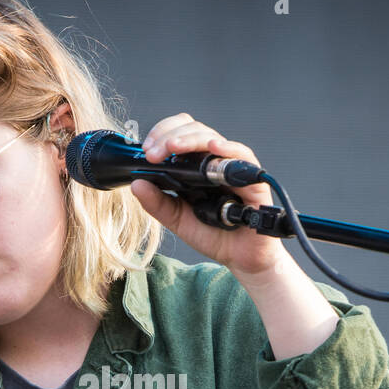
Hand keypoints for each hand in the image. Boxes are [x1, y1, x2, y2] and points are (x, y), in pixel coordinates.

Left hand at [130, 113, 289, 280]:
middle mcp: (214, 161)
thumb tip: (136, 183)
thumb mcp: (178, 220)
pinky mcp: (252, 178)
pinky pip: (241, 155)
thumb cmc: (215, 235)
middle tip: (153, 152)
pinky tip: (212, 146)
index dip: (162, 134)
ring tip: (172, 146)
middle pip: (193, 130)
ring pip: (211, 137)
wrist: (241, 258)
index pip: (179, 134)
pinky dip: (226, 148)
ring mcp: (232, 167)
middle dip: (169, 136)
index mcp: (195, 166)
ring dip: (189, 139)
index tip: (146, 150)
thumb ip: (157, 203)